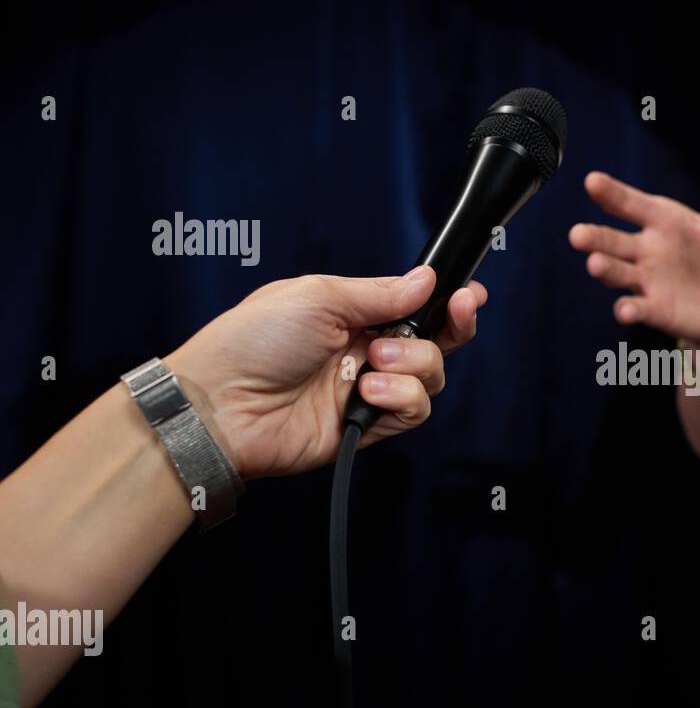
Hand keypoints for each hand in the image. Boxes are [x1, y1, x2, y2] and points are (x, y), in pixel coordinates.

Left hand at [163, 266, 486, 479]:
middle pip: (437, 341)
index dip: (448, 301)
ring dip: (414, 362)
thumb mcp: (318, 297)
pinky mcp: (368, 427)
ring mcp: (369, 390)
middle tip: (456, 312)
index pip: (416, 305)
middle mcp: (367, 351)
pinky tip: (366, 391)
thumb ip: (380, 292)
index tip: (469, 293)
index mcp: (354, 313)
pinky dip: (399, 397)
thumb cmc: (252, 341)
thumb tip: (427, 280)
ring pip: (431, 375)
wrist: (221, 405)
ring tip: (375, 360)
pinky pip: (413, 411)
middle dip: (452, 325)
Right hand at [569, 171, 699, 348]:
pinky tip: (625, 310)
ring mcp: (646, 279)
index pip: (633, 204)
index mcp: (663, 221)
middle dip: (595, 238)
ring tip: (594, 265)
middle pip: (614, 241)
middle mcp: (647, 248)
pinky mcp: (653, 308)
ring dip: (605, 269)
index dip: (613, 194)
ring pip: (617, 272)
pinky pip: (636, 307)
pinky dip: (628, 309)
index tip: (592, 182)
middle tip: (577, 235)